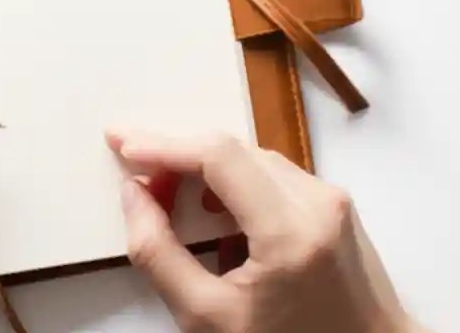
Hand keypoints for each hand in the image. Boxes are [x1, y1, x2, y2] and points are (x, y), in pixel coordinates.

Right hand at [107, 131, 421, 332]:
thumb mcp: (209, 319)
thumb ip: (159, 256)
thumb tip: (134, 194)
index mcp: (291, 231)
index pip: (219, 156)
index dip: (164, 145)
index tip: (123, 144)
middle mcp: (320, 202)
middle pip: (235, 150)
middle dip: (179, 156)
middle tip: (139, 178)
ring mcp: (333, 200)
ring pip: (254, 159)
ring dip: (207, 170)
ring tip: (169, 198)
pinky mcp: (336, 206)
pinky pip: (276, 176)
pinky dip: (237, 184)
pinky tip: (214, 214)